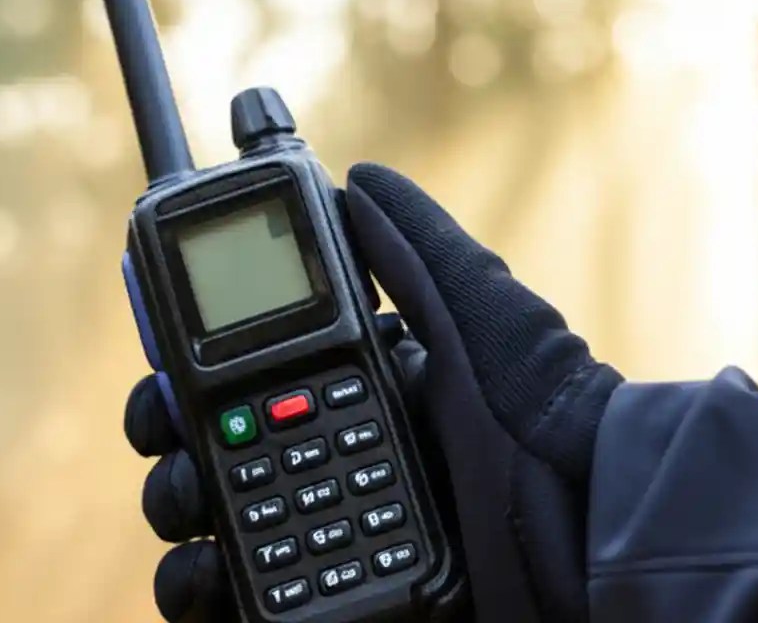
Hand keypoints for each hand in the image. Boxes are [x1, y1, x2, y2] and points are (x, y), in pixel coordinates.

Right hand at [124, 163, 622, 621]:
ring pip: (214, 532)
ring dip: (178, 519)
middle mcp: (333, 470)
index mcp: (356, 403)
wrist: (593, 559)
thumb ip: (422, 258)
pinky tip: (207, 583)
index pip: (243, 384)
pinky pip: (240, 603)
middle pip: (212, 458)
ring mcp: (328, 541)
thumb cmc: (548, 436)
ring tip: (193, 522)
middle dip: (172, 455)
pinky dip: (203, 595)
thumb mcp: (485, 329)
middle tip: (176, 457)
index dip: (188, 383)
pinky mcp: (330, 604)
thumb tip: (361, 178)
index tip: (164, 383)